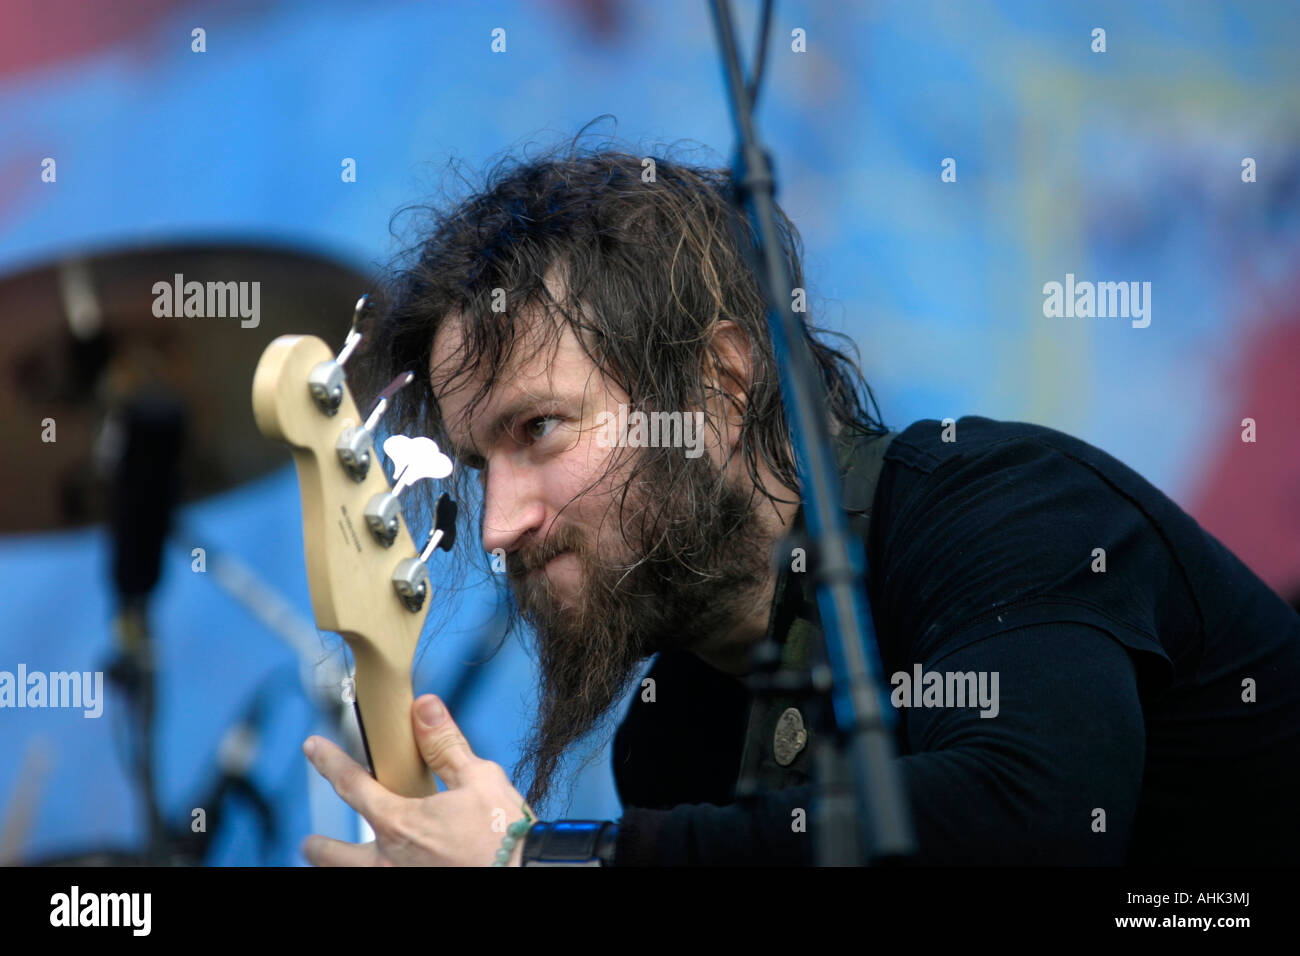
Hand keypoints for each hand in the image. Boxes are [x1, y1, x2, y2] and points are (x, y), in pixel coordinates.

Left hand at [301, 694, 532, 865]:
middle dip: (320, 848)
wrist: (530, 876)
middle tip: (309, 842)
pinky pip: (386, 882)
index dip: (329, 762)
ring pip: (354, 877)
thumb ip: (446, 744)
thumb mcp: (479, 778)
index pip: (352, 784)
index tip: (312, 748)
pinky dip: (378, 874)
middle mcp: (390, 860)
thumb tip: (424, 706)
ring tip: (334, 863)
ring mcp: (402, 881)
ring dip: (341, 867)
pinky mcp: (419, 891)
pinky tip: (391, 868)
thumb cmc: (505, 834)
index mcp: (400, 823)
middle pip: (336, 856)